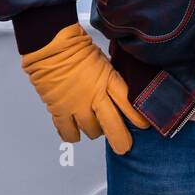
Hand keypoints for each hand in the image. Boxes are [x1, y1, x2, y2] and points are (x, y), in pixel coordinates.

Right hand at [20, 23, 150, 153]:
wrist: (51, 47)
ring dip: (94, 130)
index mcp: (108, 80)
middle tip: (124, 147)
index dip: (137, 117)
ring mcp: (76, 105)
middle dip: (120, 138)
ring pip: (91, 130)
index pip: (128, 103)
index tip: (143, 126)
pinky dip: (72, 135)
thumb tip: (120, 95)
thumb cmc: (78, 49)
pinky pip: (68, 132)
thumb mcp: (104, 62)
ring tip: (95, 126)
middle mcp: (94, 95)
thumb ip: (111, 81)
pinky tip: (76, 133)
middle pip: (112, 123)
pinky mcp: (59, 110)